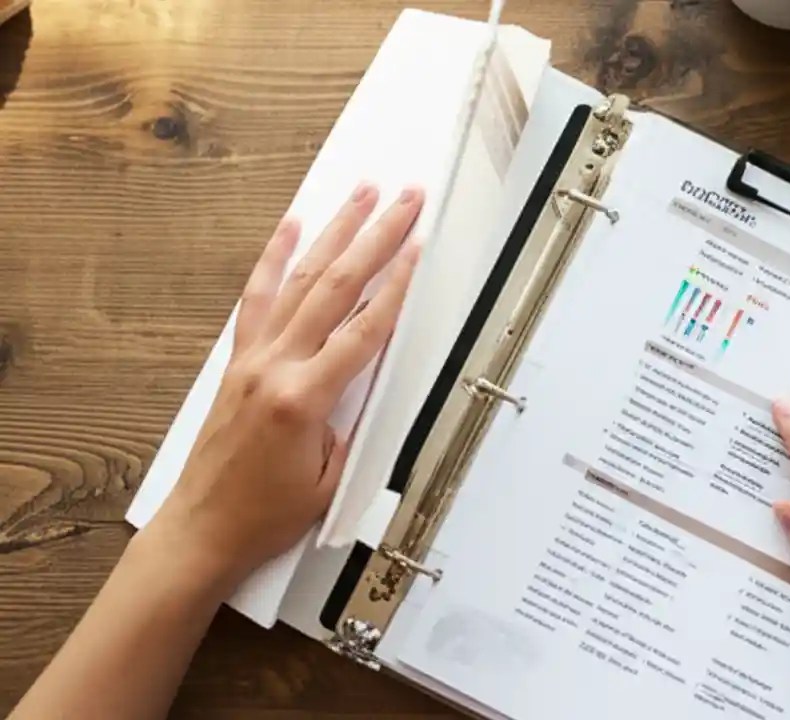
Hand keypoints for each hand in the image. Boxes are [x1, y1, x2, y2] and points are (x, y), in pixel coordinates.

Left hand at [142, 183, 423, 589]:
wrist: (203, 530)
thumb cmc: (265, 515)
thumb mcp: (333, 479)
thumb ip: (356, 424)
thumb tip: (374, 382)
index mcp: (304, 399)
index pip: (364, 329)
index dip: (397, 285)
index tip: (418, 248)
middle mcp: (275, 368)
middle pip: (336, 287)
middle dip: (376, 236)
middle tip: (403, 200)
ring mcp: (253, 359)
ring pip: (299, 280)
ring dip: (334, 232)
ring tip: (360, 195)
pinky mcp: (238, 362)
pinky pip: (257, 298)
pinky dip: (274, 258)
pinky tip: (291, 227)